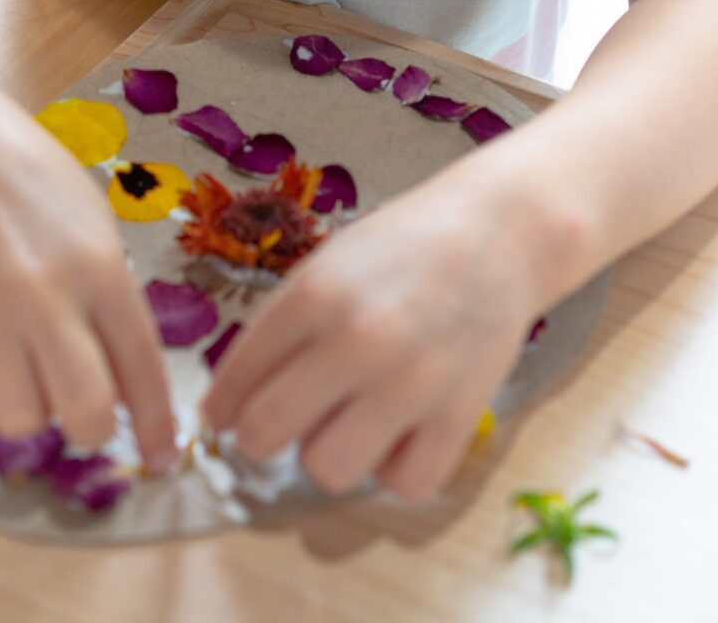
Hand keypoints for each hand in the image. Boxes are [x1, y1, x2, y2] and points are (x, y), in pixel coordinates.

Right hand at [0, 87, 177, 472]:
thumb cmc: (37, 188)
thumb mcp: (97, 231)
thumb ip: (115, 306)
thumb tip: (132, 391)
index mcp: (99, 268)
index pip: (142, 369)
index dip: (159, 425)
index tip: (163, 455)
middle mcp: (45, 294)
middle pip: (85, 411)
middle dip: (94, 429)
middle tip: (88, 415)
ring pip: (19, 419)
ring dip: (30, 409)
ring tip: (28, 368)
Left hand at [199, 167, 541, 501]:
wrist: (497, 232)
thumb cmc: (402, 243)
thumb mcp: (328, 263)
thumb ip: (284, 323)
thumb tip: (236, 395)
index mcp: (315, 294)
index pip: (239, 376)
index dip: (221, 406)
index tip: (221, 418)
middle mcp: (357, 340)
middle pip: (267, 432)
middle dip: (258, 437)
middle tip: (273, 426)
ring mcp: (411, 382)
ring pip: (328, 469)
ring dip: (327, 454)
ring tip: (344, 422)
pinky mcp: (460, 414)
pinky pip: (403, 485)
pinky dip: (394, 468)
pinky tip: (396, 433)